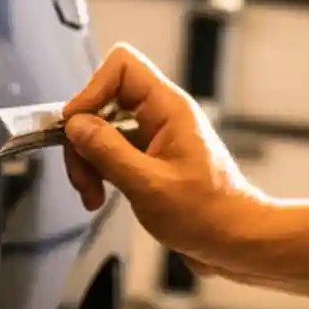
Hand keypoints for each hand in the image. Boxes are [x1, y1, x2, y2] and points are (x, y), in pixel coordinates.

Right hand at [61, 43, 272, 275]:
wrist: (233, 241)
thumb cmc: (208, 215)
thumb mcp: (149, 185)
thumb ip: (108, 151)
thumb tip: (75, 126)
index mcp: (169, 109)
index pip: (122, 67)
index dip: (92, 90)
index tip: (74, 126)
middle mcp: (160, 116)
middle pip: (103, 101)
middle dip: (83, 137)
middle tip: (82, 174)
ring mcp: (152, 137)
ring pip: (100, 130)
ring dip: (86, 161)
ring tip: (91, 194)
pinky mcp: (146, 158)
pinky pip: (109, 152)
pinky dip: (96, 173)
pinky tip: (98, 197)